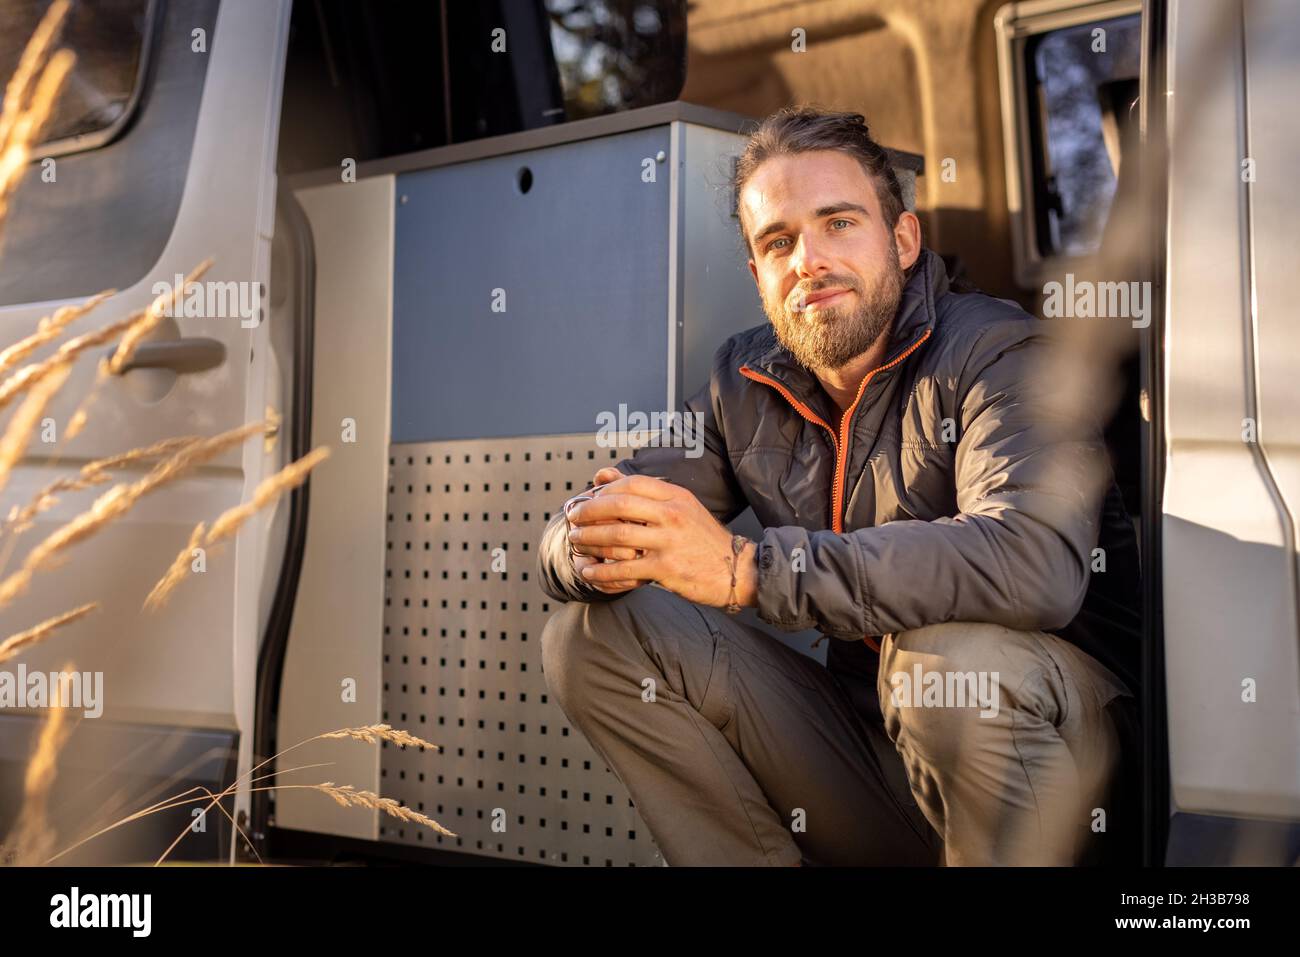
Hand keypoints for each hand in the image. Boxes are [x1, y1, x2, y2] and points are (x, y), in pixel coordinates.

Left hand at [564, 469, 757, 608]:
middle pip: (619, 506)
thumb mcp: (681, 506)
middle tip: (572, 519)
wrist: (738, 570)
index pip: (630, 484)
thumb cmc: (703, 539)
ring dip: (590, 539)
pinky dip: (602, 571)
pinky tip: (589, 572)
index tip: (587, 500)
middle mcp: (673, 515)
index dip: (603, 491)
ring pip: (616, 536)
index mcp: (676, 496)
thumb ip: (644, 492)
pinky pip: (624, 569)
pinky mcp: (666, 569)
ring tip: (576, 542)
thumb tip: (603, 475)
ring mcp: (669, 542)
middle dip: (588, 512)